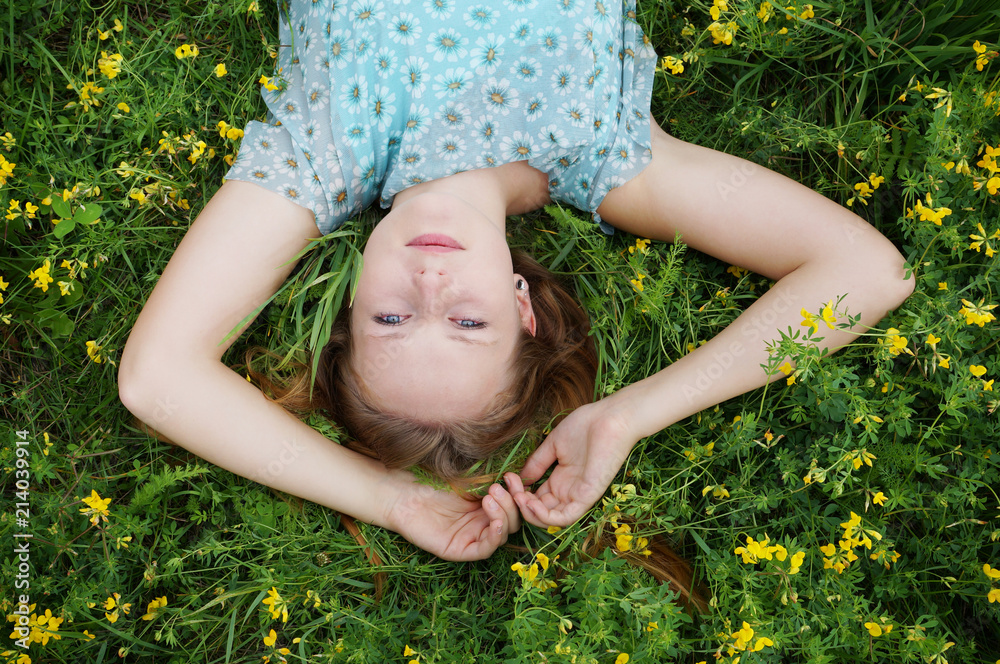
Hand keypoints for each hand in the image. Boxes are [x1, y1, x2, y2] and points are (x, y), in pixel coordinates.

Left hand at [386, 477, 520, 561]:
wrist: (403, 490)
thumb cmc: (432, 479)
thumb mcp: (470, 477)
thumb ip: (494, 479)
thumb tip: (525, 475)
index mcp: (486, 505)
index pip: (514, 505)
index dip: (519, 494)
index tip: (514, 476)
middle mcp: (481, 523)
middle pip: (513, 521)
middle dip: (511, 504)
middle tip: (497, 488)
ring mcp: (470, 538)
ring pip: (502, 535)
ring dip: (503, 516)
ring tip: (490, 497)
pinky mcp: (458, 550)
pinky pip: (484, 549)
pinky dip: (495, 536)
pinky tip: (495, 522)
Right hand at [506, 399, 637, 528]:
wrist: (610, 418)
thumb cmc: (586, 426)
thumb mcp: (554, 445)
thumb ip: (538, 462)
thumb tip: (520, 477)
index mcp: (562, 479)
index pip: (537, 497)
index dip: (520, 493)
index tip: (507, 479)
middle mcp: (569, 490)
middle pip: (541, 510)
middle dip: (521, 504)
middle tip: (510, 490)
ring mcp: (578, 495)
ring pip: (551, 519)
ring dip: (530, 513)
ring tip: (518, 498)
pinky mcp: (588, 497)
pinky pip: (565, 517)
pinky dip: (545, 516)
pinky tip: (530, 502)